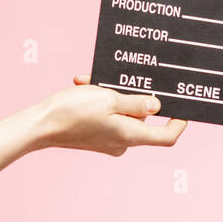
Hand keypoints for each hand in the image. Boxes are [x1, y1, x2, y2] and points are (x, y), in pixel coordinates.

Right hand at [36, 75, 187, 156]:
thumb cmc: (73, 112)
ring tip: (92, 82)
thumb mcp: (110, 99)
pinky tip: (85, 86)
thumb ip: (137, 103)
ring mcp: (108, 140)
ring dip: (111, 94)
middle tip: (117, 79)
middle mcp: (123, 142)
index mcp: (131, 135)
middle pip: (142, 118)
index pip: (167, 136)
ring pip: (121, 112)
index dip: (179, 123)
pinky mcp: (95, 136)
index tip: (184, 107)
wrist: (39, 126)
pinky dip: (99, 100)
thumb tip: (156, 106)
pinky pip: (106, 115)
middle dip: (132, 95)